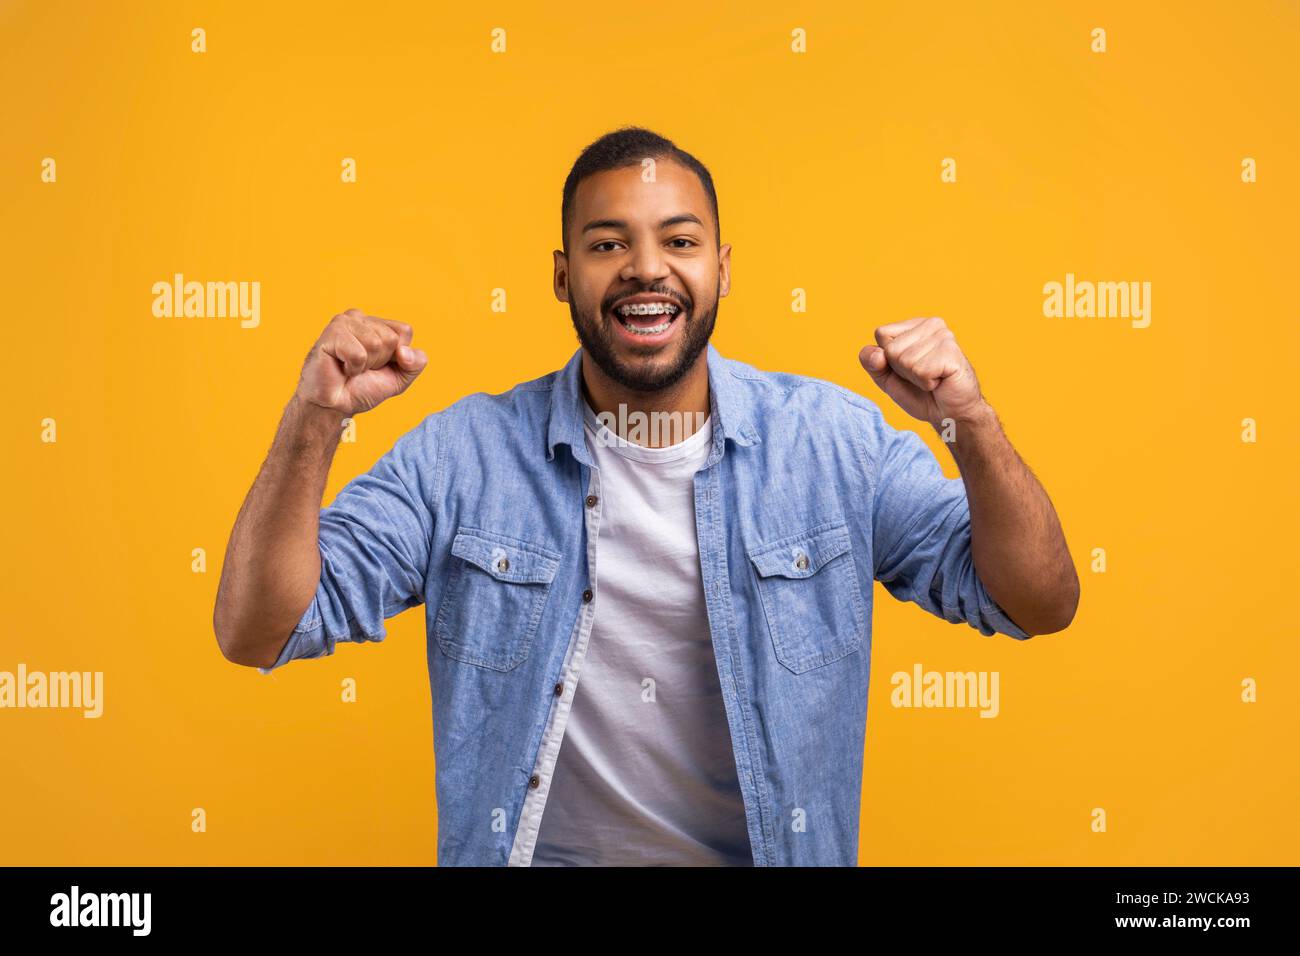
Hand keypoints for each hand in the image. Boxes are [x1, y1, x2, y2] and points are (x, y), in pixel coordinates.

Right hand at [297, 309, 427, 415]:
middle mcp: (359, 317)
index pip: (404, 331)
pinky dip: (353, 368)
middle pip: (391, 338)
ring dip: (366, 365)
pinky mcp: (331, 334)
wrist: (335, 406)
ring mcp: (343, 322)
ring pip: (375, 344)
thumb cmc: (362, 388)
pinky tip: (341, 368)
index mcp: (375, 323)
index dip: (398, 356)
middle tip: (362, 368)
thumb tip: (405, 351)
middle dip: (380, 361)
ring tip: (351, 368)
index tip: (379, 365)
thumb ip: (416, 363)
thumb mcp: (400, 378)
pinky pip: (358, 354)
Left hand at [858, 317, 986, 428]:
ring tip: (933, 379)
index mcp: (915, 325)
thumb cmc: (920, 393)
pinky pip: (921, 371)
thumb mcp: (887, 378)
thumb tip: (876, 354)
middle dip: (902, 370)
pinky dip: (927, 383)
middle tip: (923, 376)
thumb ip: (872, 363)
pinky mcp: (952, 352)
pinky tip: (940, 381)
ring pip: (905, 360)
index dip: (888, 359)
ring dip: (916, 378)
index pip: (881, 334)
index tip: (907, 368)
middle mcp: (931, 324)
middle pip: (892, 349)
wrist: (949, 414)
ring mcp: (944, 336)